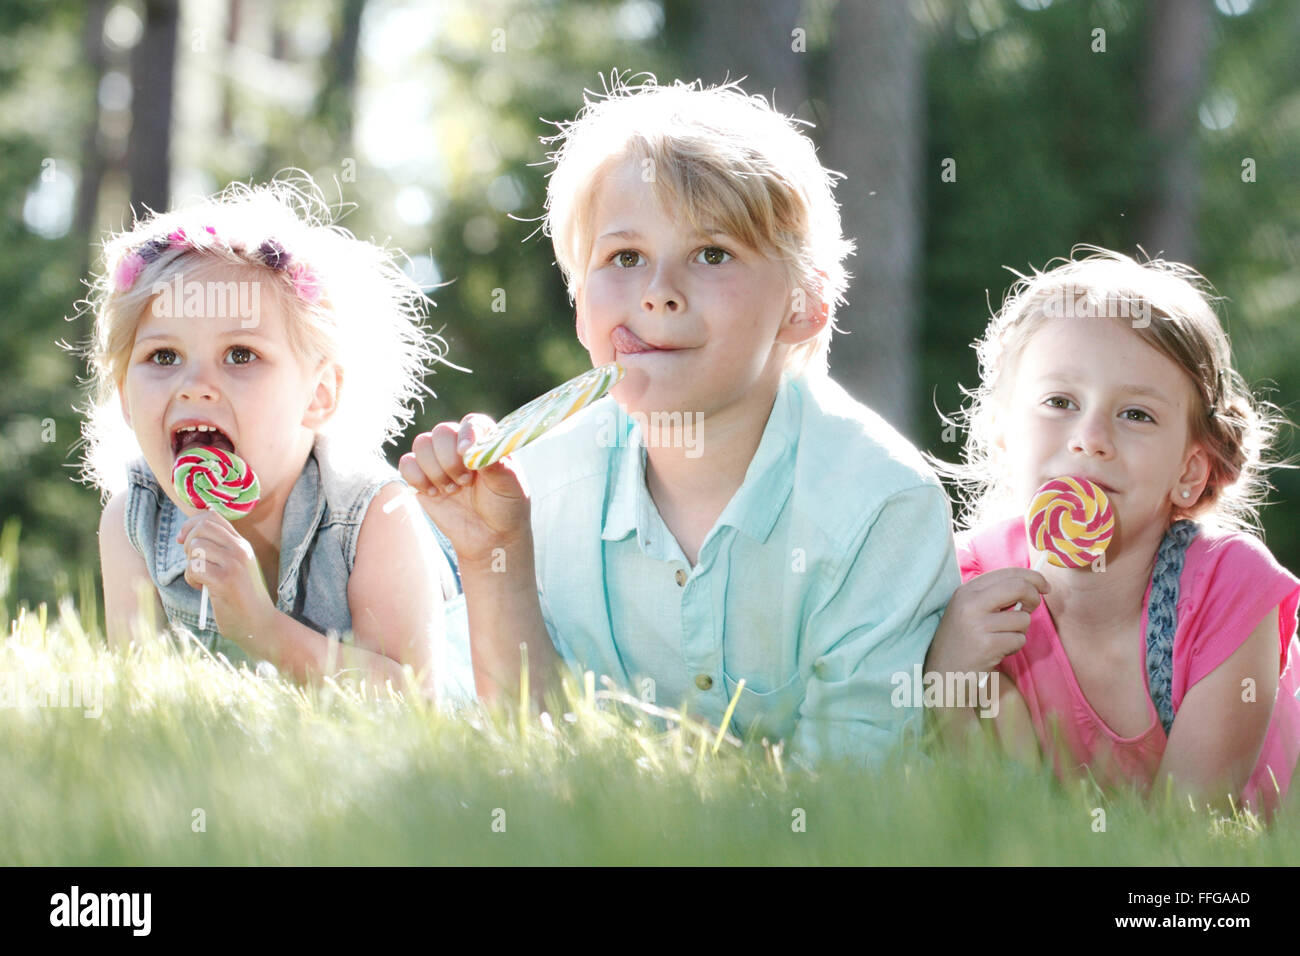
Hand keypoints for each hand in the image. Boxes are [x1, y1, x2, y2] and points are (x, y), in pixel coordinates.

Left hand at [176, 511, 275, 639]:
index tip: (183, 540)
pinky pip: (194, 568)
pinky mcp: (225, 580)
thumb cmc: (241, 598)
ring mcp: (234, 563)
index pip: (212, 516)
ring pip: (196, 547)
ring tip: (200, 579)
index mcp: (242, 544)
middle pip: (202, 526)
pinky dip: (191, 579)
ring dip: (189, 565)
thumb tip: (186, 535)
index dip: (191, 524)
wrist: (259, 624)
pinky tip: (202, 588)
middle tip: (193, 562)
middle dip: (188, 543)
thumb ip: (220, 550)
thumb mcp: (235, 567)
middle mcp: (240, 549)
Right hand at [398, 414, 531, 567]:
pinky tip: (435, 493)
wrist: (489, 536)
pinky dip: (417, 478)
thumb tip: (474, 451)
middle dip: (449, 460)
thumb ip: (496, 465)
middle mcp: (460, 445)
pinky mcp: (422, 476)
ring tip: (452, 489)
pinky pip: (407, 463)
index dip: (467, 434)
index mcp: (486, 441)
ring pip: (421, 444)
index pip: (472, 423)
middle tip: (464, 481)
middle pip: (441, 431)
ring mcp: (439, 459)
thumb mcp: (510, 486)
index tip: (465, 453)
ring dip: (435, 470)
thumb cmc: (505, 507)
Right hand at [926, 568, 1049, 676]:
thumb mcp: (969, 610)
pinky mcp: (987, 645)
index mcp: (966, 591)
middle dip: (1034, 597)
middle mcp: (970, 603)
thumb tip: (1031, 587)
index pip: (1007, 573)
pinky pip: (1018, 640)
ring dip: (1020, 631)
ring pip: (1022, 618)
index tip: (1044, 586)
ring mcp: (978, 624)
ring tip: (1002, 638)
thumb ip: (994, 596)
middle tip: (1032, 608)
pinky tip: (998, 651)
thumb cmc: (961, 640)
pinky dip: (1014, 647)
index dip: (1032, 577)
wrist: (942, 672)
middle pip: (1019, 587)